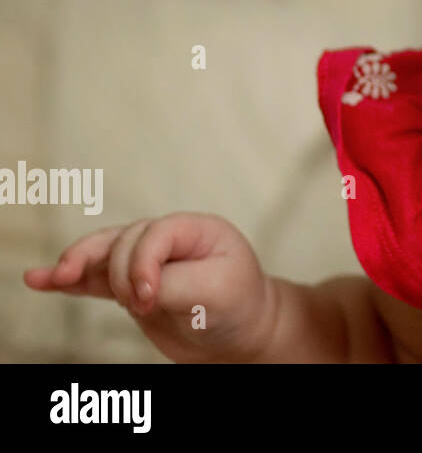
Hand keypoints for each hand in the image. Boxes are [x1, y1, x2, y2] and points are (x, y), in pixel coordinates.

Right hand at [24, 212, 277, 362]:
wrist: (241, 333)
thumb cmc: (238, 306)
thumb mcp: (215, 292)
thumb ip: (172, 284)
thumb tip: (135, 288)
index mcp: (196, 229)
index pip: (154, 233)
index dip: (143, 264)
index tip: (149, 298)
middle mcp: (169, 238)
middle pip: (124, 242)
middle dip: (122, 274)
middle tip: (141, 306)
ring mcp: (146, 262)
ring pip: (103, 253)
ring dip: (76, 263)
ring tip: (53, 277)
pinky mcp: (130, 288)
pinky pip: (94, 279)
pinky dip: (68, 281)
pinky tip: (40, 280)